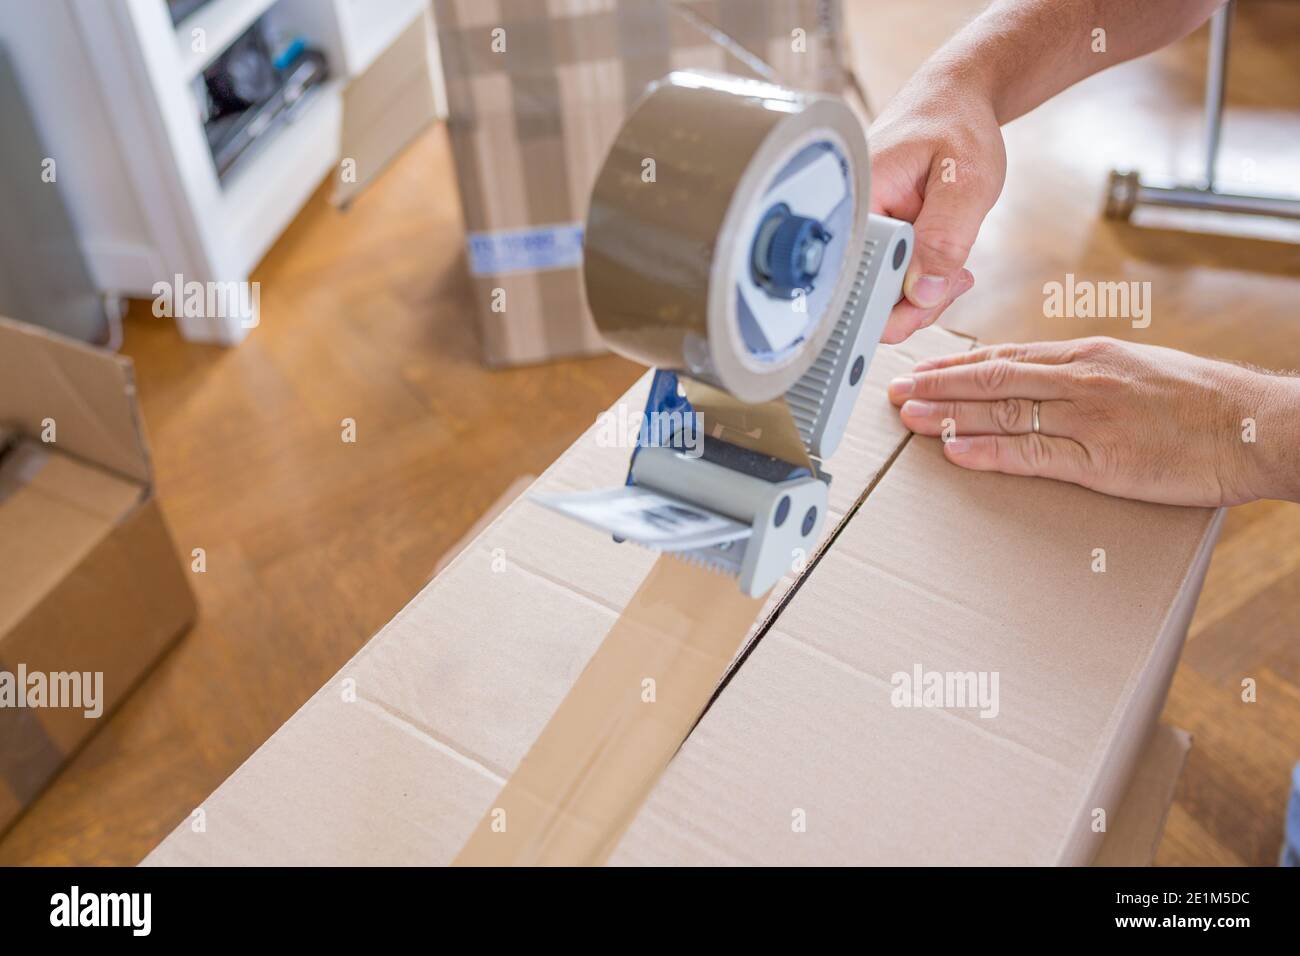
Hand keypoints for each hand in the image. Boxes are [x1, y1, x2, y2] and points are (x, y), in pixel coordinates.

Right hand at [869, 71, 1006, 343]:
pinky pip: (889, 277)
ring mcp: (860, 232)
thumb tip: (922, 295)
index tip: (941, 291)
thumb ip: (944, 239)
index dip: (897, 305)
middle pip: (864, 296)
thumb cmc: (957, 125)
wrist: (953, 100)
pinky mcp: (873, 238)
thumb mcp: (965, 182)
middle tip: (956, 280)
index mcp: (856, 203)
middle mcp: (848, 221)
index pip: (857, 282)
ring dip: (922, 294)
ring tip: (956, 269)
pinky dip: (919, 281)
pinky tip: (945, 265)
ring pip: (879, 293)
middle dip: (915, 303)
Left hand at [887, 337, 1299, 505]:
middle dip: (938, 386)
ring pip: (1004, 413)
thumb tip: (1035, 380)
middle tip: (896, 391)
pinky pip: (1033, 455)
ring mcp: (1089, 418)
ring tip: (910, 419)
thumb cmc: (1195, 400)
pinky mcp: (1102, 460)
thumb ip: (1081, 374)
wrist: (1249, 425)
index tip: (921, 370)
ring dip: (950, 416)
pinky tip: (956, 451)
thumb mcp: (1132, 368)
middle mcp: (1081, 379)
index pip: (1005, 358)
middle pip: (992, 380)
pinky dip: (989, 452)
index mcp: (1086, 356)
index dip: (956, 366)